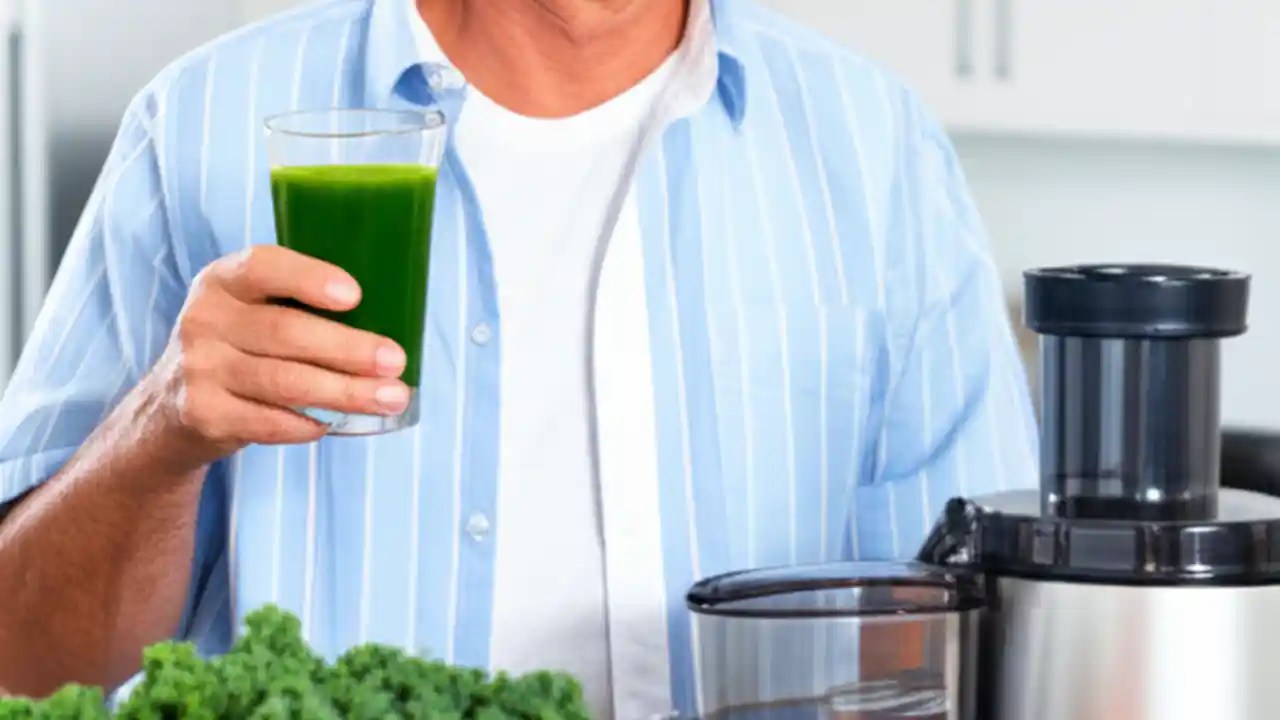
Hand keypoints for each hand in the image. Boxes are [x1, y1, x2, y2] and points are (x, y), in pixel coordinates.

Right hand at [142, 245, 408, 470]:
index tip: (355, 295)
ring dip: (345, 393)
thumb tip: (389, 321)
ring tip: (391, 398)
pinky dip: (309, 425)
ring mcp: (199, 369)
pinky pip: (269, 422)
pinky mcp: (203, 414)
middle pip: (286, 331)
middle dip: (349, 348)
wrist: (174, 408)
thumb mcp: (253, 311)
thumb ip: (300, 306)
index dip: (309, 279)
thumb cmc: (243, 347)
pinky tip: (337, 424)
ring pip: (285, 382)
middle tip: (395, 361)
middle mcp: (204, 319)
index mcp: (223, 281)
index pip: (263, 267)